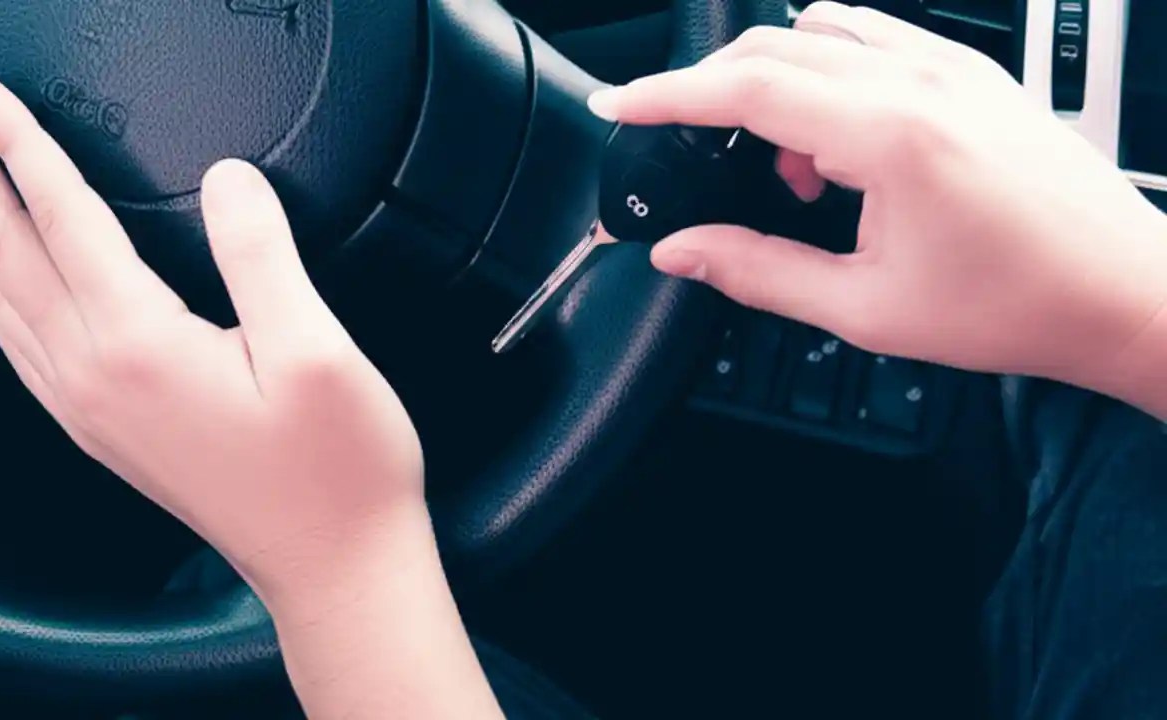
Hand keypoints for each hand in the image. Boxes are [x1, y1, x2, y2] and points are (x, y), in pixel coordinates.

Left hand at [0, 74, 423, 594]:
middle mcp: (94, 377)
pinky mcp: (102, 429)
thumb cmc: (334, 470)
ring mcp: (89, 408)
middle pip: (3, 249)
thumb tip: (229, 178)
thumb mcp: (316, 352)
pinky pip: (13, 340)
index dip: (19, 146)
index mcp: (140, 346)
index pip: (62, 219)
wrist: (332, 564)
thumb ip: (261, 254)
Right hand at [587, 2, 1166, 407]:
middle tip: (695, 152)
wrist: (1120, 292)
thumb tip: (683, 254)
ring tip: (793, 171)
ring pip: (821, 33)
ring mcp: (952, 67)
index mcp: (891, 135)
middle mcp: (922, 81)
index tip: (620, 105)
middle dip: (712, 93)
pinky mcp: (972, 72)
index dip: (667, 95)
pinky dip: (829, 74)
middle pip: (773, 47)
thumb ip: (759, 272)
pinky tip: (841, 144)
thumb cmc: (1016, 304)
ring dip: (776, 84)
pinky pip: (873, 39)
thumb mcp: (867, 308)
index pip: (746, 88)